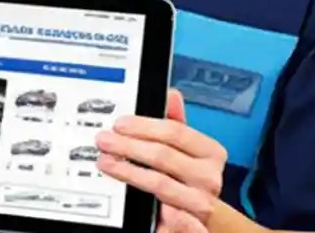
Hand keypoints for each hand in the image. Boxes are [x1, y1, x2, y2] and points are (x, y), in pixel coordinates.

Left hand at [95, 89, 226, 231]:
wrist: (200, 220)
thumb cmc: (187, 178)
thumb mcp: (184, 150)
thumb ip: (175, 123)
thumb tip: (170, 94)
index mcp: (210, 152)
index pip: (176, 132)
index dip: (144, 126)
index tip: (119, 124)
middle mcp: (209, 178)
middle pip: (164, 156)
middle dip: (129, 147)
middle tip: (104, 141)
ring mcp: (201, 204)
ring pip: (160, 185)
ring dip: (130, 173)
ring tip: (106, 163)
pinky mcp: (193, 227)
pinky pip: (179, 222)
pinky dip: (164, 214)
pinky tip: (144, 205)